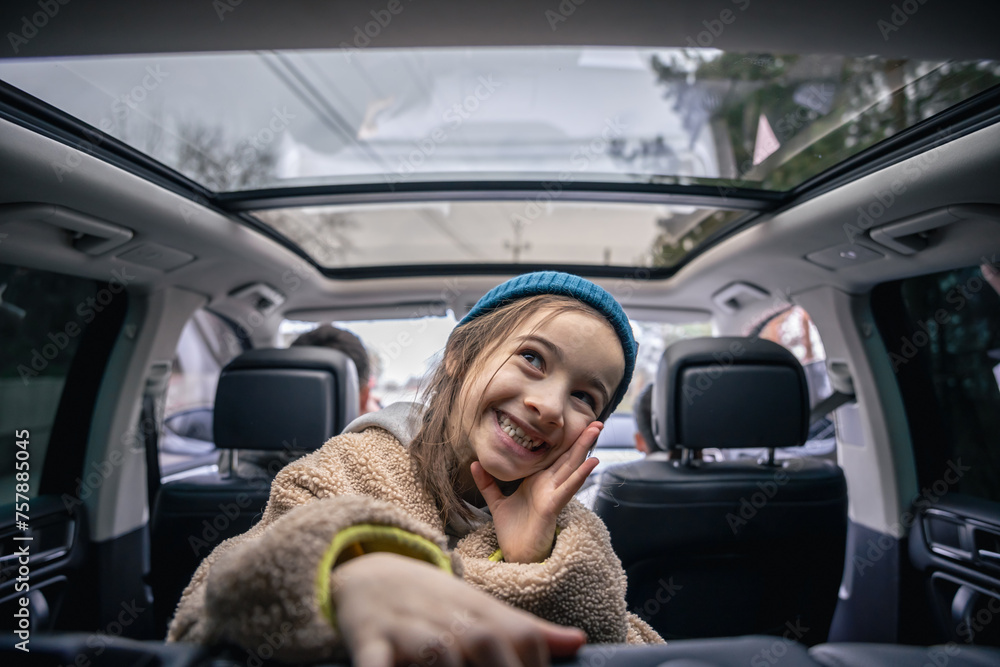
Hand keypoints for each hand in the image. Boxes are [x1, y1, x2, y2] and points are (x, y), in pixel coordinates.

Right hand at [332, 552, 586, 666]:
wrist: (367, 573)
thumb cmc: (435, 604)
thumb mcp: (480, 610)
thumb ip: (528, 631)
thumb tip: (581, 641)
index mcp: (479, 611)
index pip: (522, 634)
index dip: (535, 666)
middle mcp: (447, 617)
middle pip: (484, 641)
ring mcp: (407, 629)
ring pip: (436, 654)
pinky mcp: (368, 641)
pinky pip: (375, 666)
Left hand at [471, 422, 601, 562]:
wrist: (515, 554)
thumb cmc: (512, 530)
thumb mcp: (497, 502)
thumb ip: (488, 483)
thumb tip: (474, 463)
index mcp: (538, 481)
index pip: (554, 457)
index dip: (565, 440)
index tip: (575, 422)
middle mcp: (549, 485)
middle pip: (568, 458)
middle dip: (581, 439)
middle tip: (596, 420)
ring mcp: (553, 495)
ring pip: (572, 467)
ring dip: (584, 449)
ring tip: (597, 431)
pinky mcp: (552, 507)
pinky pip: (567, 489)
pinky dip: (579, 476)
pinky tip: (591, 463)